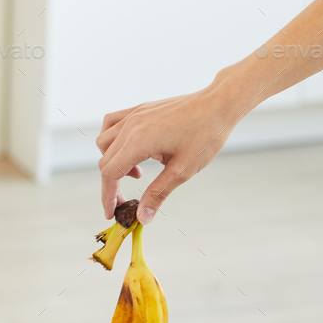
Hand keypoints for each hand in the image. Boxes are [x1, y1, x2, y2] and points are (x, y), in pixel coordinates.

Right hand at [96, 79, 239, 222]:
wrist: (218, 105)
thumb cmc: (205, 135)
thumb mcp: (182, 171)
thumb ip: (157, 194)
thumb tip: (142, 217)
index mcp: (139, 141)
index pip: (109, 173)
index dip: (108, 196)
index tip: (111, 213)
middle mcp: (131, 125)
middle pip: (105, 161)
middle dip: (111, 185)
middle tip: (126, 202)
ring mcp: (134, 114)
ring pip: (104, 142)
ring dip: (112, 163)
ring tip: (136, 173)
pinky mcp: (140, 109)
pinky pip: (112, 124)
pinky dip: (113, 141)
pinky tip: (131, 151)